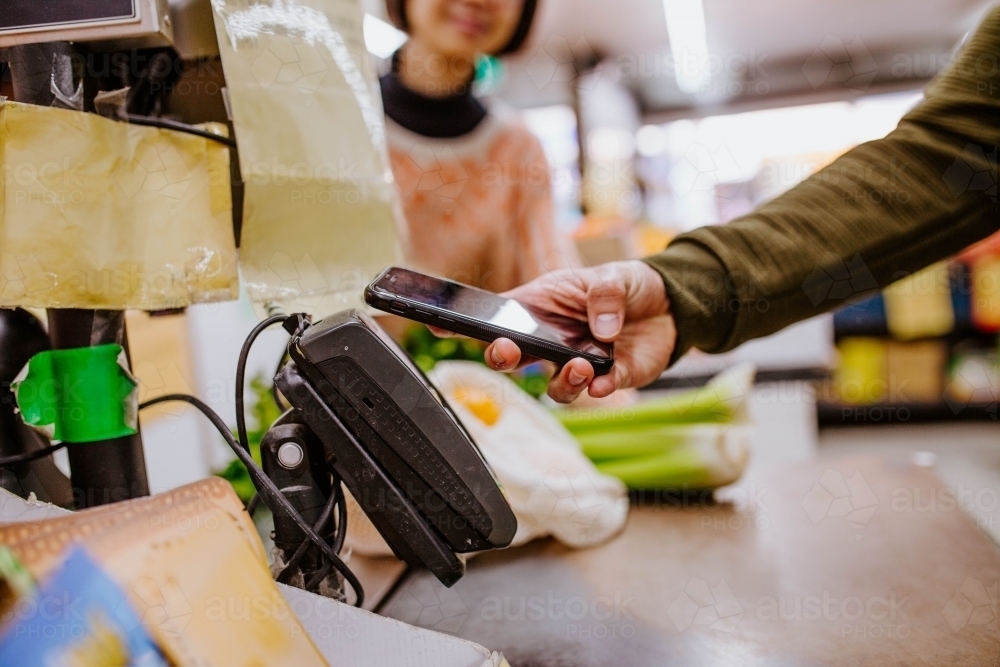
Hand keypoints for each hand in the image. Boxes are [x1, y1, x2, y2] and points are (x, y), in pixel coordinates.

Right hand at [485, 260, 676, 402]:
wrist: (671, 306)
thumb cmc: (628, 285)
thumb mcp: (614, 276)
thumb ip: (605, 295)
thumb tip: (602, 330)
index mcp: (541, 308)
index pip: (497, 318)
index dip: (466, 324)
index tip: (439, 325)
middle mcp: (551, 341)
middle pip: (514, 358)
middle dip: (502, 358)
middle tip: (505, 351)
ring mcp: (577, 363)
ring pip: (554, 387)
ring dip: (561, 382)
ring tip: (579, 367)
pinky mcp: (609, 379)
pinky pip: (597, 391)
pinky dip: (599, 389)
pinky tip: (605, 382)